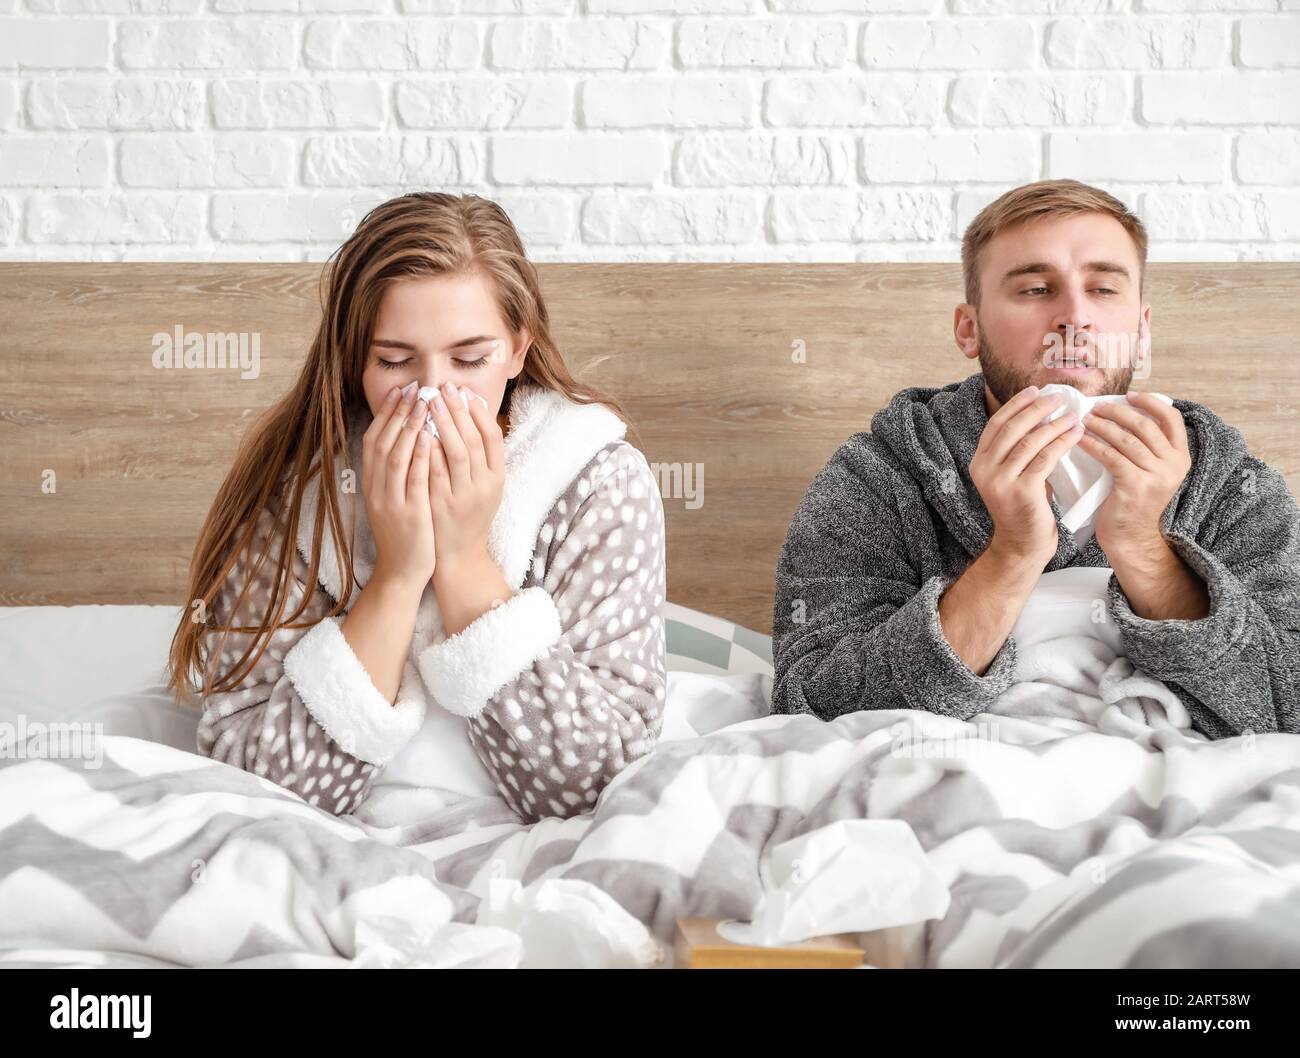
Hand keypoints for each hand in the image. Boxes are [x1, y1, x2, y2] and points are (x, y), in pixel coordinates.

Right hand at [360, 382, 435, 590]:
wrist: (401, 573)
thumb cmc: (404, 534)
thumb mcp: (393, 500)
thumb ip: (396, 473)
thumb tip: (407, 439)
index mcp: (372, 484)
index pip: (374, 440)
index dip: (387, 414)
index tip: (401, 391)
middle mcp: (376, 489)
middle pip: (382, 442)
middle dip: (399, 413)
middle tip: (415, 388)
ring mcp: (390, 502)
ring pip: (395, 457)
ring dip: (409, 428)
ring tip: (424, 404)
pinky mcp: (408, 515)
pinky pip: (412, 482)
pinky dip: (419, 458)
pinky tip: (430, 439)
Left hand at [426, 380, 505, 570]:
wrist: (459, 556)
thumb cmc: (468, 516)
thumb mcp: (483, 487)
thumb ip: (480, 458)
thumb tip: (472, 417)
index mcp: (497, 478)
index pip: (494, 437)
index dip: (479, 412)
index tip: (465, 391)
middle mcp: (485, 486)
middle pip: (476, 440)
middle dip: (459, 411)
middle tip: (444, 387)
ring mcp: (465, 497)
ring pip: (459, 453)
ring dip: (444, 424)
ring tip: (430, 401)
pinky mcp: (443, 506)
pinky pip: (437, 473)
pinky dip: (430, 451)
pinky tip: (419, 432)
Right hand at [969, 385, 1084, 566]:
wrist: (1022, 545)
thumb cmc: (1024, 508)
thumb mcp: (1013, 475)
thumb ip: (1018, 451)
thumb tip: (1042, 416)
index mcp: (979, 463)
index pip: (996, 425)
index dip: (1016, 405)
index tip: (1036, 391)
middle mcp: (984, 470)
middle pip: (1011, 429)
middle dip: (1037, 409)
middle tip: (1059, 398)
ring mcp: (1000, 482)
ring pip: (1030, 442)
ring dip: (1054, 425)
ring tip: (1074, 415)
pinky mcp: (1021, 492)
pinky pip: (1044, 459)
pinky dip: (1062, 443)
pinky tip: (1076, 434)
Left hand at [1077, 391, 1190, 557]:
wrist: (1132, 538)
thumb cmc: (1134, 502)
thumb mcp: (1150, 471)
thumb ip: (1147, 448)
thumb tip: (1124, 413)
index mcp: (1181, 457)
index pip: (1172, 418)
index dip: (1151, 402)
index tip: (1129, 395)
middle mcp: (1173, 464)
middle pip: (1145, 425)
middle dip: (1117, 412)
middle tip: (1096, 407)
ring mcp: (1156, 476)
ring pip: (1126, 439)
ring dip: (1102, 425)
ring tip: (1084, 420)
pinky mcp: (1135, 486)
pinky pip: (1111, 456)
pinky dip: (1093, 444)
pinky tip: (1079, 440)